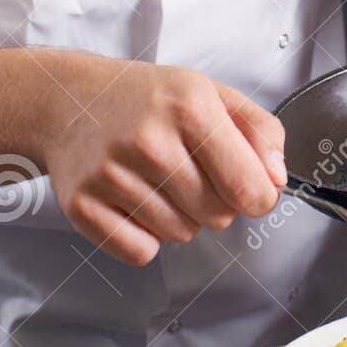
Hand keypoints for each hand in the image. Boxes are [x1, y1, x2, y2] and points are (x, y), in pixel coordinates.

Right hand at [41, 54, 286, 265]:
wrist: (69, 100)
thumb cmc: (147, 99)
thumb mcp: (212, 93)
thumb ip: (260, 131)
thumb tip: (276, 179)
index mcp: (190, 106)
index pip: (249, 187)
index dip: (259, 196)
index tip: (251, 188)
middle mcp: (150, 140)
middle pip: (218, 215)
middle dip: (216, 201)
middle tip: (192, 171)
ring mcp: (112, 175)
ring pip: (181, 235)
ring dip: (181, 217)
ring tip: (159, 180)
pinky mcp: (83, 206)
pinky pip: (141, 252)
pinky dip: (145, 236)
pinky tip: (135, 201)